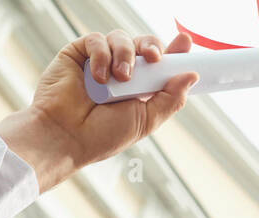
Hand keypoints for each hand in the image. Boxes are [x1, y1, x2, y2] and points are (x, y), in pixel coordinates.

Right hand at [0, 30, 198, 191]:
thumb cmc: (103, 135)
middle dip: (152, 47)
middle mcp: (121, 72)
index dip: (174, 52)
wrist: (66, 137)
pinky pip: (96, 40)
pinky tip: (99, 77)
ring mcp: (100, 61)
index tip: (185, 41)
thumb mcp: (146, 119)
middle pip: (143, 45)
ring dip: (126, 55)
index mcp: (140, 88)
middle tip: (153, 58)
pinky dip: (102, 55)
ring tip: (121, 79)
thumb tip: (192, 75)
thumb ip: (170, 98)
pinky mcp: (78, 54)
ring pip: (122, 38)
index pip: (160, 64)